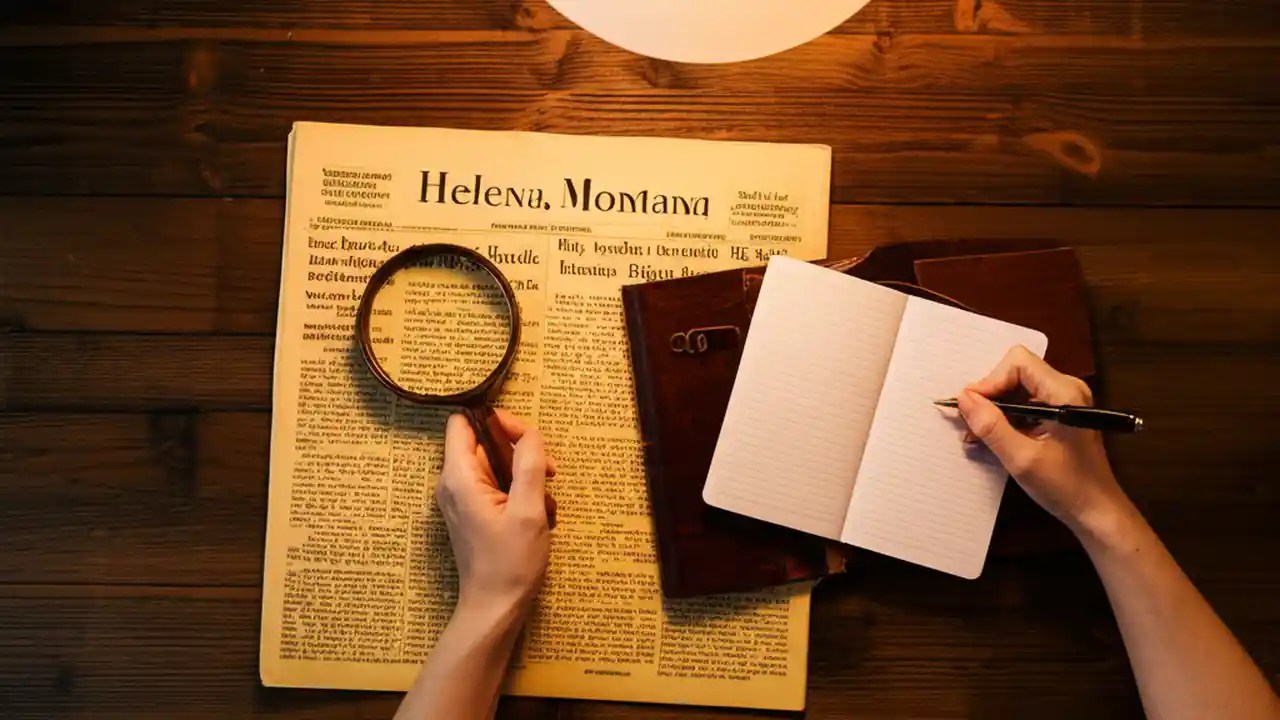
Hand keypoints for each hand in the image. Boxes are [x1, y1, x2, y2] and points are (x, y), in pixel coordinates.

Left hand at [436, 410, 554, 615]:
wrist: (494, 608)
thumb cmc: (510, 564)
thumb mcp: (528, 511)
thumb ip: (529, 465)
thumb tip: (531, 433)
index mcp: (459, 477)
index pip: (464, 421)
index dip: (497, 421)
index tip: (527, 440)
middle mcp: (453, 483)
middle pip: (484, 441)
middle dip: (520, 452)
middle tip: (548, 474)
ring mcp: (461, 498)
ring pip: (495, 464)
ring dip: (524, 475)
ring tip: (544, 502)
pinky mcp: (471, 511)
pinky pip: (495, 485)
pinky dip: (518, 492)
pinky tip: (536, 514)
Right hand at [956, 346, 1128, 534]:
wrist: (1096, 511)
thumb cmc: (1065, 487)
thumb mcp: (1021, 459)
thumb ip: (991, 426)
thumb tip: (963, 398)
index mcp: (1065, 393)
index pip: (1018, 363)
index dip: (990, 380)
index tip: (972, 408)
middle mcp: (1067, 388)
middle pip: (1016, 371)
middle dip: (990, 394)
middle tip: (971, 423)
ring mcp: (1065, 400)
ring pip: (1018, 386)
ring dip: (995, 407)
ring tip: (978, 434)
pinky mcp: (1060, 413)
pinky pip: (1025, 401)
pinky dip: (1006, 416)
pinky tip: (994, 437)